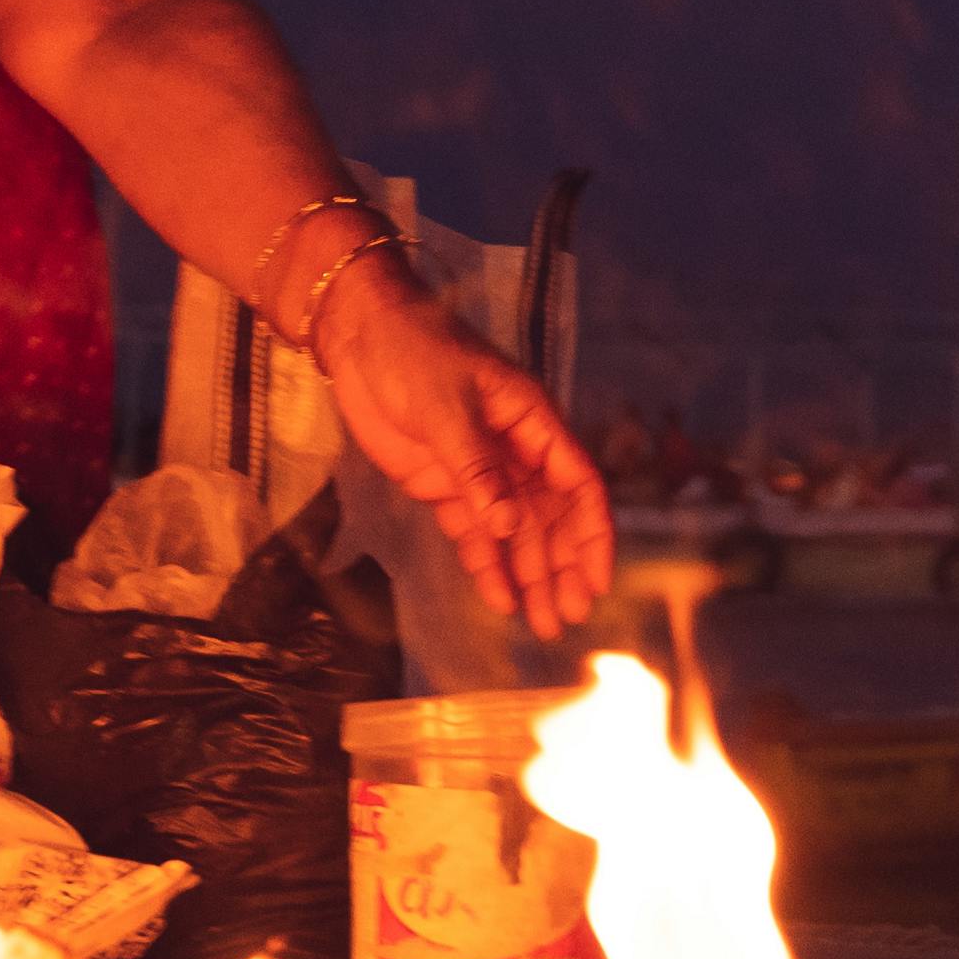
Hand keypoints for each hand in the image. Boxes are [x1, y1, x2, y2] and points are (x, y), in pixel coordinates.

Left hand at [321, 278, 616, 635]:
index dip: (592, 533)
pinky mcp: (445, 484)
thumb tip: (509, 527)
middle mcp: (516, 451)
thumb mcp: (450, 408)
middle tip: (568, 618)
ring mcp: (481, 471)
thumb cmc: (415, 353)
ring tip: (542, 623)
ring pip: (516, 532)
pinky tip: (499, 598)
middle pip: (551, 518)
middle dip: (562, 568)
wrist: (361, 336)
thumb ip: (478, 470)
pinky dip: (487, 564)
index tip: (597, 579)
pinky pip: (474, 532)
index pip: (578, 484)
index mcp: (533, 422)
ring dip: (530, 575)